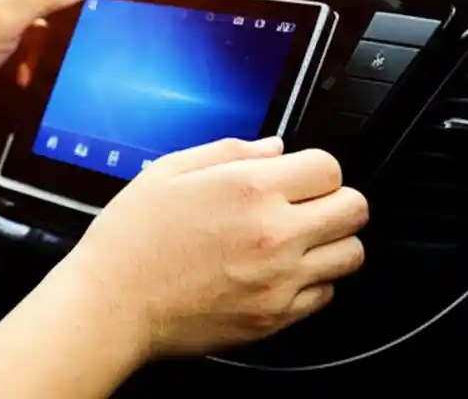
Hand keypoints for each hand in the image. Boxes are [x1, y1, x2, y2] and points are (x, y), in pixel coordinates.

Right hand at [57, 138, 368, 358]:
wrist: (112, 304)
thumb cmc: (131, 240)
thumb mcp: (169, 171)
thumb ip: (230, 152)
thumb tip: (276, 149)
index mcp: (249, 189)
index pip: (330, 167)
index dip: (315, 168)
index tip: (298, 176)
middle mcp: (274, 234)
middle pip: (355, 209)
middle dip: (335, 200)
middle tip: (307, 205)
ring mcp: (279, 280)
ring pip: (350, 254)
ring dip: (331, 242)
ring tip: (297, 240)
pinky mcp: (274, 317)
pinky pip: (326, 295)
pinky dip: (312, 282)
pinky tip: (279, 272)